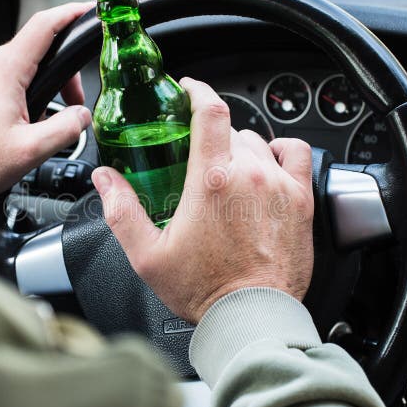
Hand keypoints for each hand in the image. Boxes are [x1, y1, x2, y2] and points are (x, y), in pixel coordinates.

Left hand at [0, 2, 93, 199]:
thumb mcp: (30, 150)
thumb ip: (66, 129)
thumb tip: (82, 116)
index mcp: (7, 70)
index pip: (45, 25)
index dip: (72, 13)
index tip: (89, 11)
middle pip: (42, 47)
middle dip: (66, 71)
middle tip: (77, 101)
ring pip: (28, 64)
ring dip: (49, 84)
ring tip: (52, 118)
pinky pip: (14, 76)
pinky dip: (32, 90)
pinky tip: (32, 119)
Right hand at [91, 78, 313, 323]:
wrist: (252, 316)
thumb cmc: (205, 290)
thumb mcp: (148, 255)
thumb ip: (121, 211)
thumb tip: (105, 179)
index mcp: (211, 180)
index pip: (210, 110)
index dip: (197, 90)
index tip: (189, 90)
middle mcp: (249, 175)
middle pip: (230, 129)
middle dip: (211, 136)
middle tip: (197, 157)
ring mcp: (279, 186)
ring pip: (258, 142)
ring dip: (240, 149)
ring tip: (228, 173)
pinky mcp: (301, 200)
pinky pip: (295, 154)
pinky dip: (280, 152)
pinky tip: (267, 165)